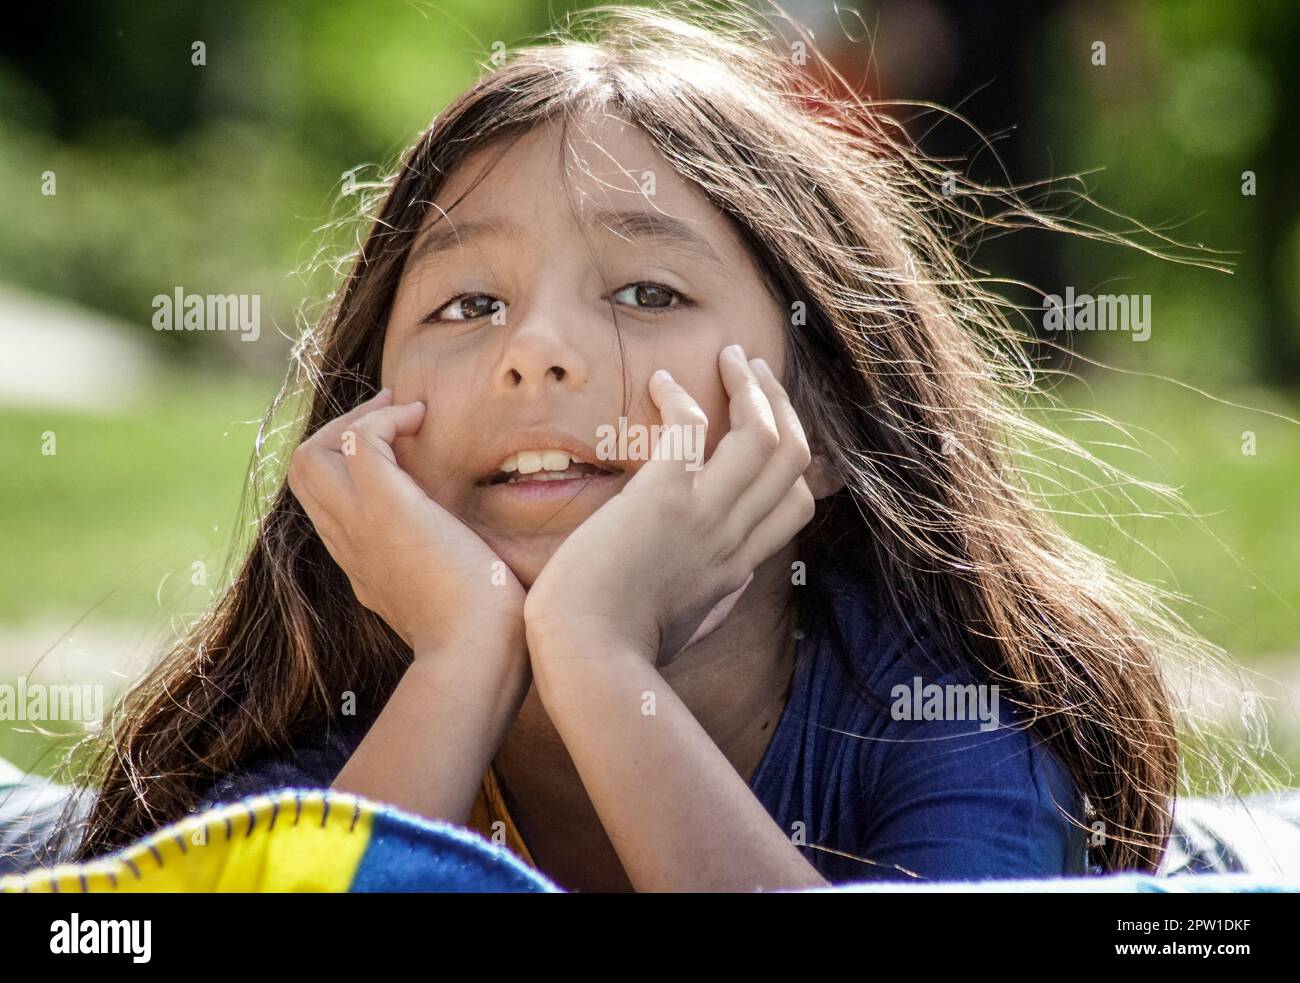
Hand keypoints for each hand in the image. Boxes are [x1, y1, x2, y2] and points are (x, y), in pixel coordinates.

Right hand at [287, 388, 526, 658]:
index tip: (397, 446)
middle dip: (340, 431)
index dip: (351, 468)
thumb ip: (450, 576)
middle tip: (390, 414)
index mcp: (366, 566)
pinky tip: (422, 418)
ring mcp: (360, 526)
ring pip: (310, 455)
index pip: (331, 506)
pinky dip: (384, 417)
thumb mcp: (455, 600)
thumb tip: (476, 564)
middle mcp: (352, 546)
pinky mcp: (383, 507)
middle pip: (305, 474)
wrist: (477, 654)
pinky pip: (358, 440)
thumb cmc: (486, 636)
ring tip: (403, 410)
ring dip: (354, 420)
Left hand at [523, 345, 815, 667]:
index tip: (768, 424)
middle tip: (756, 369)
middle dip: (780, 403)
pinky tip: (660, 383)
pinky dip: (680, 397)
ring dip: (751, 386)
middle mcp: (732, 539)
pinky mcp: (662, 500)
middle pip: (792, 457)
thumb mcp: (687, 628)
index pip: (796, 503)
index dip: (791, 456)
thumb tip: (733, 582)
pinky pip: (691, 429)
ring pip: (762, 435)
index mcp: (736, 567)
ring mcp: (704, 518)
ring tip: (731, 356)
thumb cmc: (618, 650)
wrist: (587, 660)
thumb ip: (715, 599)